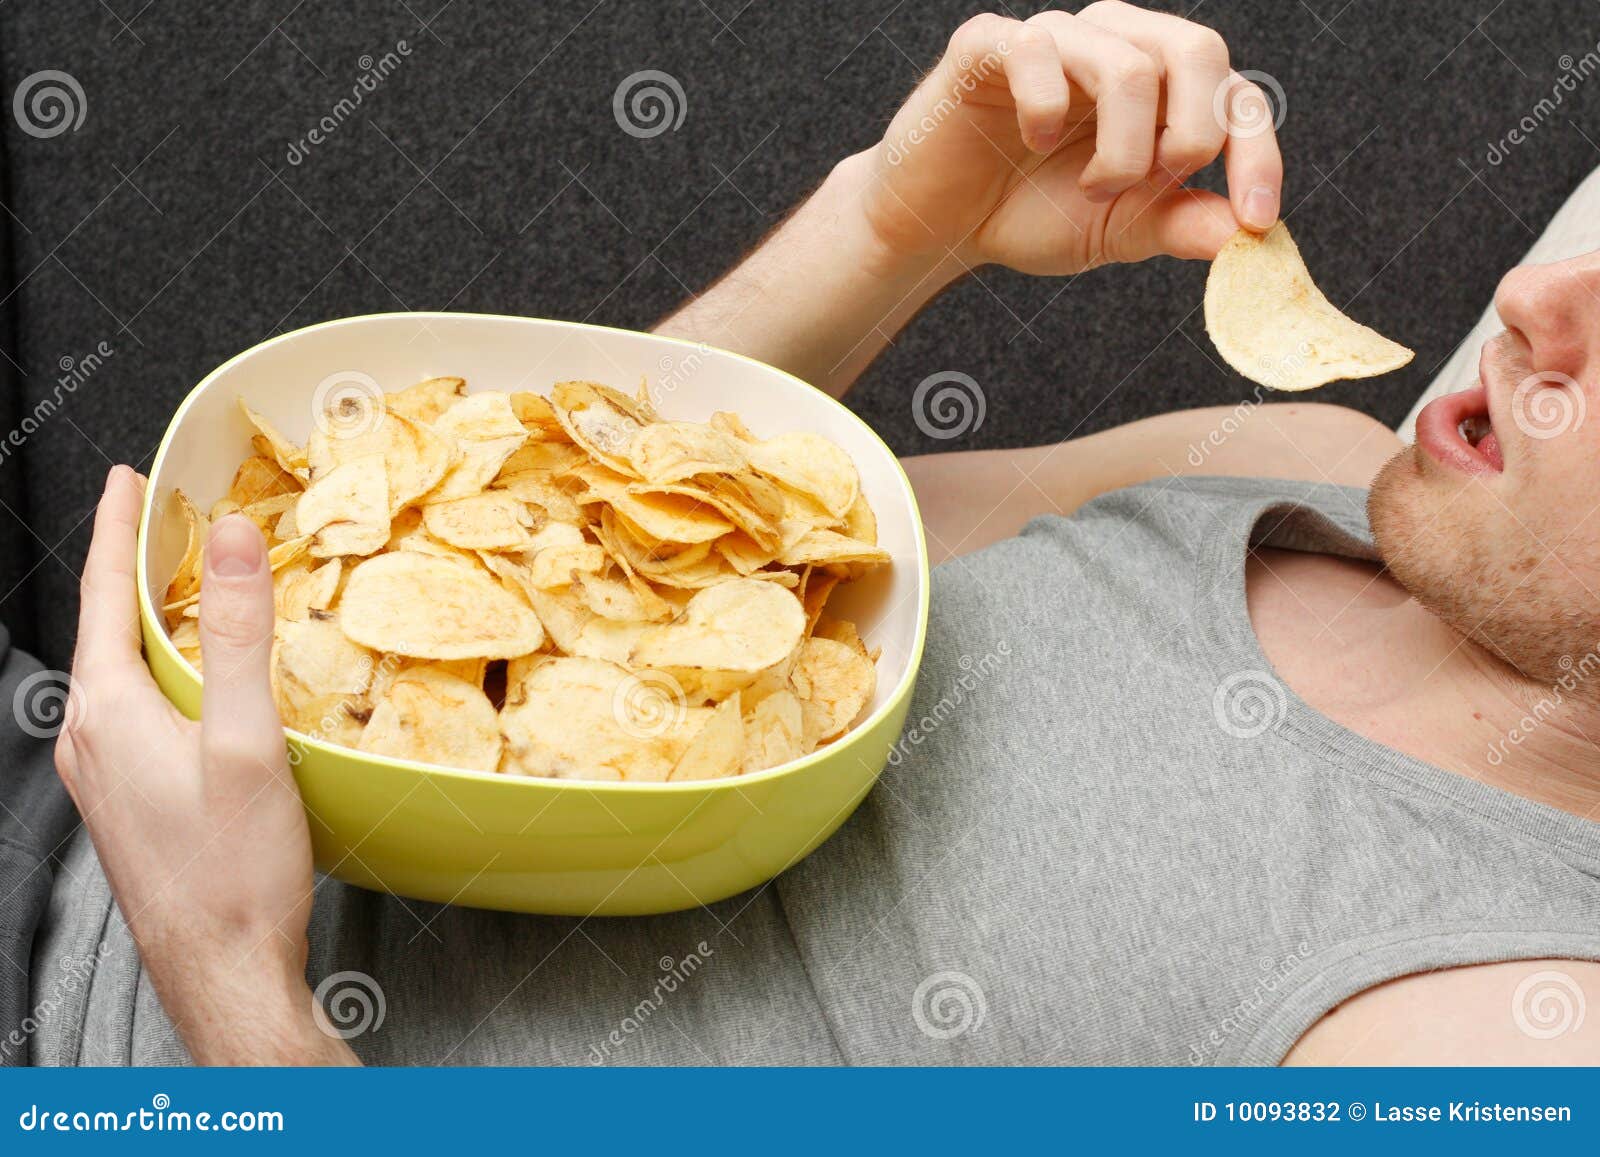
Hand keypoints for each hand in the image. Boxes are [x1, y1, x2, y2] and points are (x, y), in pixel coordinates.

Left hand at [55, 466, 354, 1064]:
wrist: (223, 972)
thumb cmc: (233, 871)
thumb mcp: (246, 740)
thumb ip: (238, 633)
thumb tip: (229, 540)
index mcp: (109, 713)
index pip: (103, 594)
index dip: (117, 528)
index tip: (127, 479)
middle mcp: (91, 741)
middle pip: (108, 629)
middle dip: (135, 568)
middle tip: (166, 520)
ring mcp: (105, 777)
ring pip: (124, 673)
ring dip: (152, 623)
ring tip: (188, 590)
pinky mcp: (128, 803)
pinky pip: (137, 713)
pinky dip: (165, 673)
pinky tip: (201, 684)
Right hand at [857, 2, 1282, 273]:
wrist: (938, 226)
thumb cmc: (1027, 213)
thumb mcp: (1117, 230)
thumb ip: (1178, 223)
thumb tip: (1247, 237)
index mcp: (1159, 86)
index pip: (1235, 95)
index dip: (1256, 155)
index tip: (1257, 221)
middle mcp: (1114, 44)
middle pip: (1199, 50)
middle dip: (1193, 134)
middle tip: (1155, 186)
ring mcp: (1054, 37)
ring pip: (1128, 62)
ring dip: (1122, 147)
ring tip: (1092, 187)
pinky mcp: (990, 44)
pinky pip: (1039, 50)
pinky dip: (1046, 108)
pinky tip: (1033, 142)